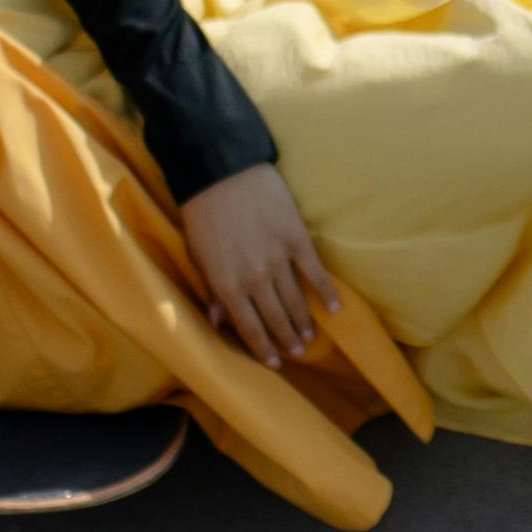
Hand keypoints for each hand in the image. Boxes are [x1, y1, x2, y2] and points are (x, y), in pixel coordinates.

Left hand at [173, 164, 335, 362]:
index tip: (275, 362)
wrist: (220, 169)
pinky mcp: (295, 238)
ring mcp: (277, 259)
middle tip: (297, 352)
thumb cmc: (202, 211)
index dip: (262, 348)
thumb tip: (219, 321)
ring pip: (295, 300)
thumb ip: (210, 289)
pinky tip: (333, 307)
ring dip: (303, 322)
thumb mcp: (198, 255)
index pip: (249, 327)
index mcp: (226, 284)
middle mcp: (253, 278)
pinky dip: (324, 291)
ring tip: (310, 337)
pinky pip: (314, 271)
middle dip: (286, 339)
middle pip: (275, 318)